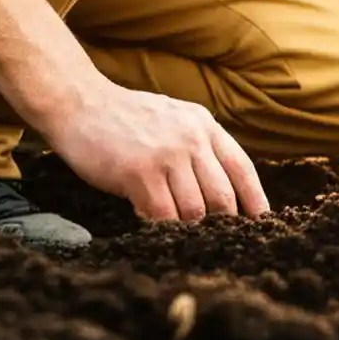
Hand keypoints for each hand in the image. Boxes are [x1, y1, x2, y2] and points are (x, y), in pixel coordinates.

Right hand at [42, 79, 269, 221]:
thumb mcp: (173, 118)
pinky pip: (162, 215)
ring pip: (195, 211)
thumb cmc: (124, 117)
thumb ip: (197, 145)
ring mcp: (167, 155)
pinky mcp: (140, 173)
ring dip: (187, 228)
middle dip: (219, 222)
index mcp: (204, 124)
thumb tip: (219, 189)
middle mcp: (192, 138)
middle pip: (222, 197)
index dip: (255, 200)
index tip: (259, 223)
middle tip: (211, 237)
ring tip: (176, 231)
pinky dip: (161, 227)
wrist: (79, 103)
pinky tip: (148, 220)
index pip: (242, 168)